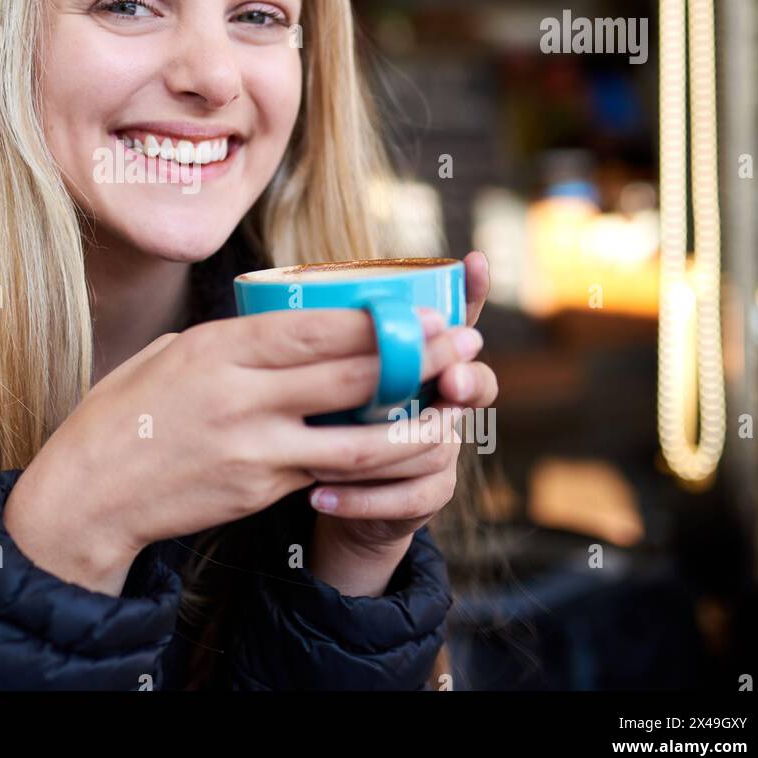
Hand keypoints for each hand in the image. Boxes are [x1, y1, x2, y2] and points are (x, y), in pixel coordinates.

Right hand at [2, 301, 480, 594]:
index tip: (426, 310)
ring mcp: (254, 450)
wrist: (89, 494)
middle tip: (464, 346)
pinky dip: (366, 460)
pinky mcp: (259, 490)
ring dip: (413, 423)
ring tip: (451, 409)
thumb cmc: (123, 413)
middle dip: (417, 359)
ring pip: (356, 439)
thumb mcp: (169, 354)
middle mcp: (242, 397)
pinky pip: (328, 473)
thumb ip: (231, 344)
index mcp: (220, 349)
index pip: (318, 328)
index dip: (381, 321)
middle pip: (351, 376)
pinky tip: (394, 448)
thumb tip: (284, 328)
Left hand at [306, 251, 497, 592]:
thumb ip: (320, 335)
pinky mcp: (428, 493)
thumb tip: (284, 282)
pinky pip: (412, 497)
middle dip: (464, 378)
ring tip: (331, 452)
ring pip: (438, 443)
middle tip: (449, 379)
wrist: (332, 489)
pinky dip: (362, 498)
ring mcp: (440, 446)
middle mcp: (441, 398)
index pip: (457, 318)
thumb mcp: (319, 367)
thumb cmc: (325, 413)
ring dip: (388, 446)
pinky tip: (319, 494)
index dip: (472, 290)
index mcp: (418, 358)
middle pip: (472, 381)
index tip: (473, 260)